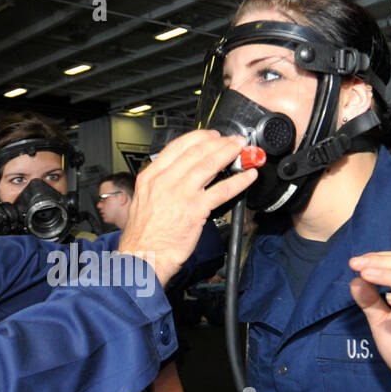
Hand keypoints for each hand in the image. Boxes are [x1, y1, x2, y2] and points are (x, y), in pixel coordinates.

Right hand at [117, 131, 254, 285]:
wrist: (143, 256)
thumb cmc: (143, 235)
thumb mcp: (143, 200)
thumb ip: (160, 185)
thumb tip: (179, 176)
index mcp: (151, 177)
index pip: (177, 147)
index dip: (198, 138)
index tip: (210, 136)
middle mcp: (165, 181)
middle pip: (196, 152)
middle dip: (218, 143)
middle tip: (232, 140)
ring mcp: (181, 194)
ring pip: (209, 165)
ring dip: (229, 154)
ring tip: (242, 150)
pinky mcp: (195, 210)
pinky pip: (222, 190)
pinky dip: (238, 181)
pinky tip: (248, 176)